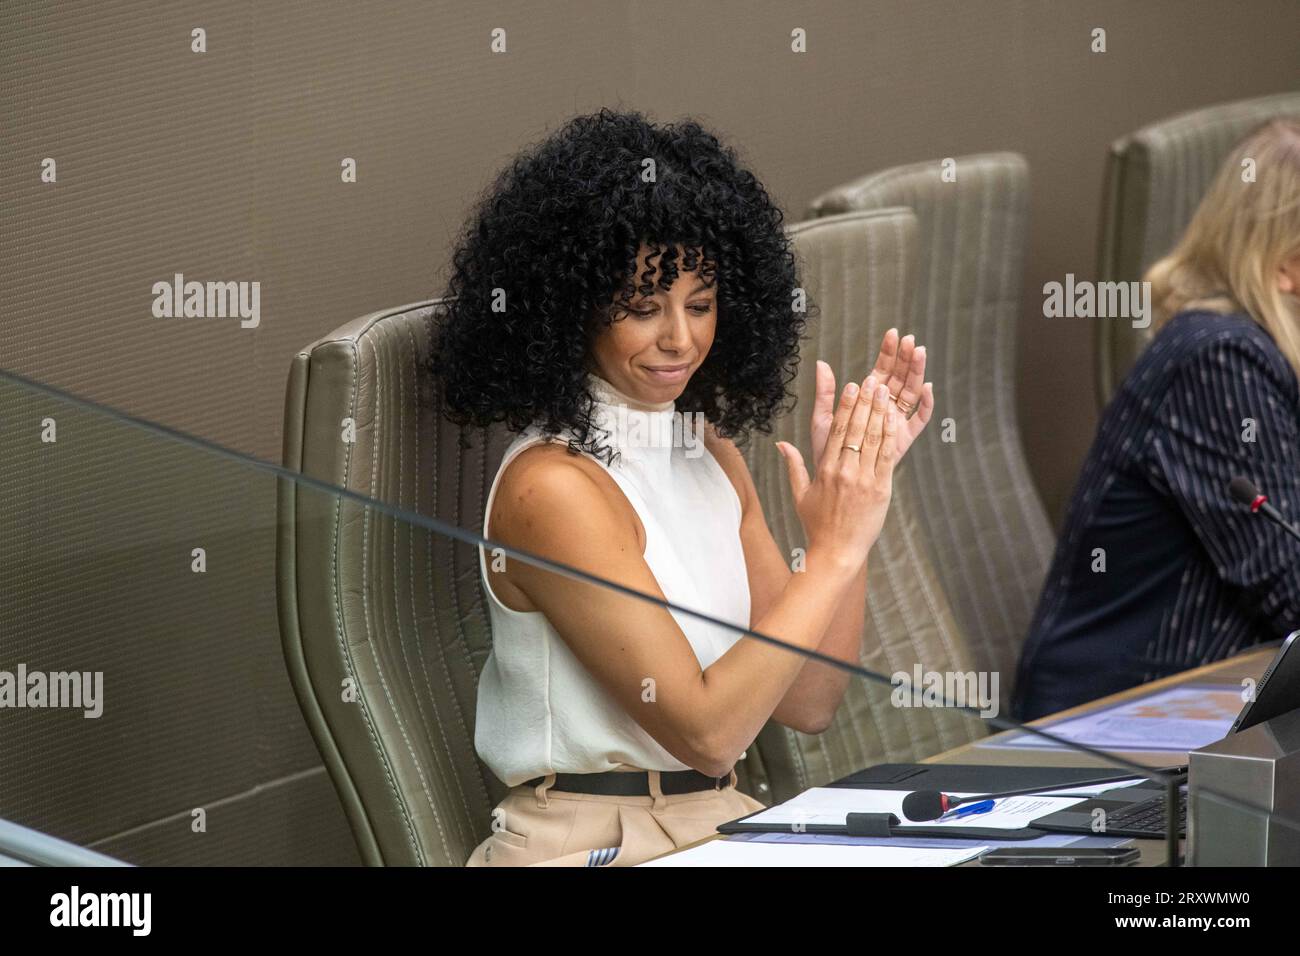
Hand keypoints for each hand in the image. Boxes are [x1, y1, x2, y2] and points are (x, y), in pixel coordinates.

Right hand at [776, 375, 897, 571]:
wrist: (836, 552)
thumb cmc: (817, 525)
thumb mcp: (800, 494)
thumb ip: (794, 466)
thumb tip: (781, 444)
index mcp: (825, 469)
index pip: (837, 430)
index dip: (846, 406)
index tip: (852, 386)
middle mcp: (844, 471)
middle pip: (856, 429)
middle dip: (865, 402)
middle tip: (872, 380)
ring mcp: (863, 480)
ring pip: (872, 439)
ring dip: (880, 413)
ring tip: (885, 392)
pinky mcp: (880, 490)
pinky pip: (886, 457)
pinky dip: (890, 437)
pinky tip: (894, 419)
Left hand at [808, 328, 933, 468]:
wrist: (836, 485)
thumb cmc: (828, 453)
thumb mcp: (823, 419)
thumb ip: (825, 393)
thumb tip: (821, 362)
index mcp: (868, 399)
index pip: (881, 369)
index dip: (888, 352)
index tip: (893, 333)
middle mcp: (885, 408)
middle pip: (900, 377)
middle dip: (906, 358)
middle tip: (911, 339)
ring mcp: (896, 422)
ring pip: (911, 393)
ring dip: (916, 373)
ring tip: (920, 353)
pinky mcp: (904, 439)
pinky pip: (918, 420)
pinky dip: (924, 405)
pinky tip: (927, 388)